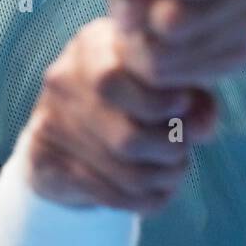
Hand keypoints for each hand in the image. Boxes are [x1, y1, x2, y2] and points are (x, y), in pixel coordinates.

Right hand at [22, 17, 217, 213]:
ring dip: (162, 179)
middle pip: (128, 136)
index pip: (125, 78)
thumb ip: (195, 100)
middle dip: (170, 150)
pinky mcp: (44, 161)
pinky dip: (144, 200)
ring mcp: (50, 121)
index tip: (184, 105)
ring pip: (123, 171)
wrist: (70, 136)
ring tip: (173, 171)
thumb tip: (201, 127)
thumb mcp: (166, 86)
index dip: (163, 102)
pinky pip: (108, 194)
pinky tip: (155, 192)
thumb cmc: (133, 99)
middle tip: (182, 150)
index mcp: (93, 45)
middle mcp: (64, 79)